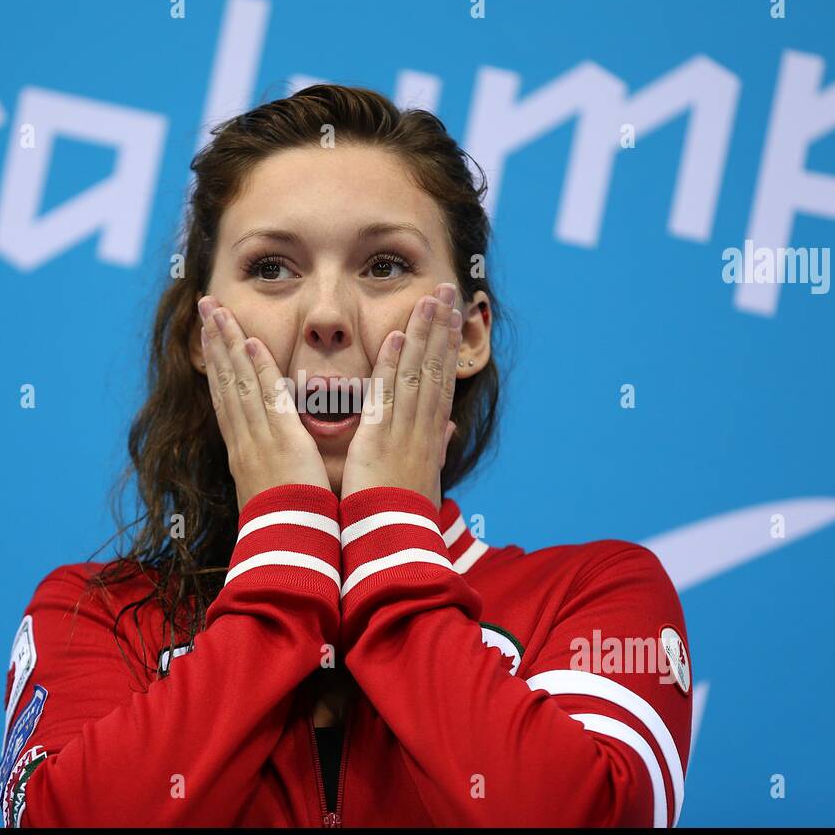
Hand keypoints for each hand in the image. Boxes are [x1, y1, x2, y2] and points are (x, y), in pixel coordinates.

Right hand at [198, 295, 330, 509]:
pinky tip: (250, 343)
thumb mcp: (270, 495)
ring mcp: (258, 438)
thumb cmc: (284, 528)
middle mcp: (243, 440)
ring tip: (216, 310)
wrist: (287, 549)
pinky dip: (257, 370)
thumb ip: (270, 473)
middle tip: (205, 305)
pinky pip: (266, 398)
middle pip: (225, 381)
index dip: (217, 366)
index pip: (226, 400)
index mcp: (242, 453)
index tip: (210, 337)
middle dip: (214, 341)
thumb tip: (270, 468)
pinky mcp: (281, 441)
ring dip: (228, 344)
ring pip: (238, 382)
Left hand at [340, 283, 460, 508]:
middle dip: (442, 327)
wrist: (395, 545)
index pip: (441, 382)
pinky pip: (389, 393)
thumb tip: (449, 431)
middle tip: (448, 289)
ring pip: (418, 372)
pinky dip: (394, 364)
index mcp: (430, 436)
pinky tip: (400, 335)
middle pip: (435, 367)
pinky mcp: (381, 438)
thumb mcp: (426, 480)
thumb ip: (435, 450)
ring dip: (425, 333)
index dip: (446, 347)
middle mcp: (423, 427)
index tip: (452, 316)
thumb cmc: (405, 516)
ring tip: (432, 297)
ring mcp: (405, 430)